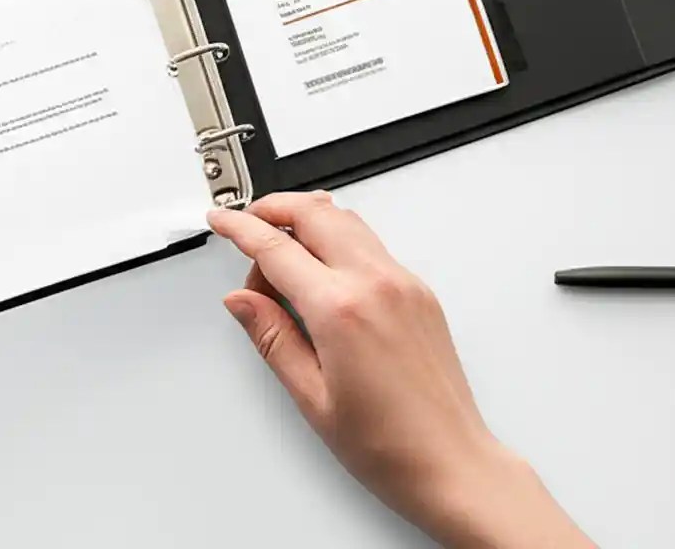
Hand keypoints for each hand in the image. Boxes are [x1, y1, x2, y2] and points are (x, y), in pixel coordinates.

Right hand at [208, 192, 592, 548]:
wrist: (452, 463)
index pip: (277, 248)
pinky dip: (338, 242)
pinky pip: (371, 245)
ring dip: (308, 222)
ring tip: (282, 259)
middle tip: (248, 229)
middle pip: (316, 214)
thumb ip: (273, 338)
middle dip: (274, 210)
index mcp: (342, 310)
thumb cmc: (390, 445)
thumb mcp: (312, 396)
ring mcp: (404, 284)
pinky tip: (322, 276)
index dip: (241, 229)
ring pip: (347, 221)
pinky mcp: (420, 293)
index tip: (222, 221)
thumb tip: (242, 302)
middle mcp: (377, 285)